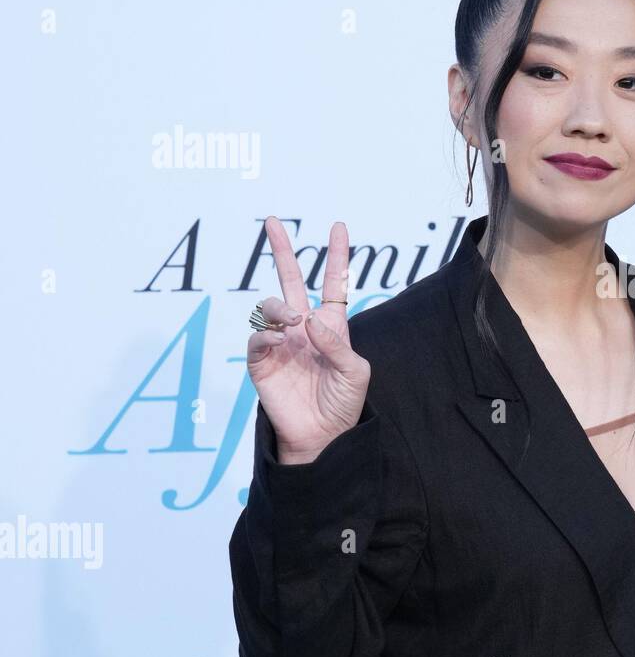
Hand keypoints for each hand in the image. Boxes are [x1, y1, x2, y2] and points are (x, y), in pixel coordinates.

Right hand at [247, 217, 370, 463]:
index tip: (339, 227)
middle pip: (290, 279)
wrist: (322, 435)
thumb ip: (337, 344)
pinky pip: (258, 337)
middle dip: (282, 249)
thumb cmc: (343, 403)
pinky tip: (280, 340)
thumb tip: (309, 320)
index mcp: (332, 326)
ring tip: (291, 320)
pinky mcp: (262, 361)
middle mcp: (304, 328)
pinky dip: (266, 333)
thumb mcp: (355, 372)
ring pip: (270, 305)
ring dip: (279, 306)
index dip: (337, 256)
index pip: (334, 283)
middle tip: (272, 221)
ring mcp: (281, 342)